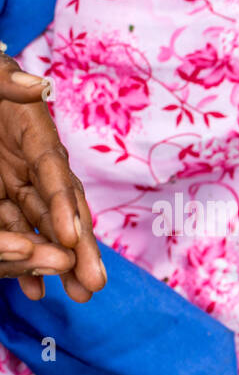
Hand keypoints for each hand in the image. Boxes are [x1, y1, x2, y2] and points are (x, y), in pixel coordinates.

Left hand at [0, 55, 105, 301]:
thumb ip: (3, 80)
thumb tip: (35, 86)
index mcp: (31, 130)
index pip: (53, 171)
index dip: (65, 205)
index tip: (73, 236)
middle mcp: (29, 160)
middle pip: (59, 208)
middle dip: (79, 249)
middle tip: (94, 283)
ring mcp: (12, 179)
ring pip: (40, 227)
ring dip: (59, 262)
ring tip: (77, 294)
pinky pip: (9, 229)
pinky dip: (22, 259)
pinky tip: (32, 289)